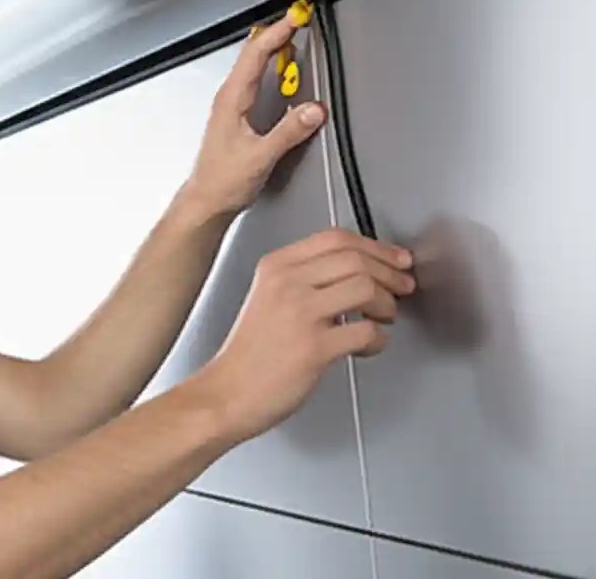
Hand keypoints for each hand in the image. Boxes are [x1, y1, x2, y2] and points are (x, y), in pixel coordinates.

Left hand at [183, 10, 325, 215]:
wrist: (207, 199)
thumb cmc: (223, 180)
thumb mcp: (261, 156)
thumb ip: (289, 131)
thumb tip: (312, 109)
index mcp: (231, 99)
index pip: (255, 54)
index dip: (277, 33)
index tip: (296, 18)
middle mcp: (229, 97)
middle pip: (253, 53)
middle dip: (277, 33)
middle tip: (300, 20)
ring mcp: (232, 104)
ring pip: (253, 66)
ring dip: (273, 49)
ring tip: (294, 36)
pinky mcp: (237, 114)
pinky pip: (255, 80)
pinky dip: (270, 68)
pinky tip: (281, 72)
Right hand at [195, 229, 415, 443]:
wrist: (227, 392)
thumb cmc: (250, 354)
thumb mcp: (268, 297)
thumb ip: (304, 279)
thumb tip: (359, 272)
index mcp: (275, 267)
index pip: (336, 238)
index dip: (376, 247)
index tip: (394, 259)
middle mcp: (286, 284)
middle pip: (356, 258)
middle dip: (391, 273)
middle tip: (402, 287)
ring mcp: (300, 314)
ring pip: (366, 287)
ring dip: (387, 304)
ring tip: (383, 317)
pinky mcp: (314, 348)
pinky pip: (367, 331)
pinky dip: (379, 339)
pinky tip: (369, 345)